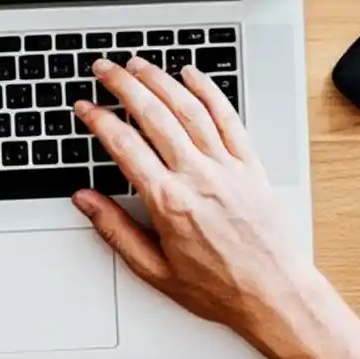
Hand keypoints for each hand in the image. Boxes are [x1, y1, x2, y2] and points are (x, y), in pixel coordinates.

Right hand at [72, 58, 329, 358]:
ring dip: (160, 80)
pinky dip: (208, 91)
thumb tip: (85, 200)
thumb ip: (115, 230)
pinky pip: (227, 117)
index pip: (124, 146)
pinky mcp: (250, 165)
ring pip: (189, 108)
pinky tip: (192, 75)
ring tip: (139, 64)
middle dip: (123, 85)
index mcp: (169, 202)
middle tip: (104, 69)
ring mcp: (227, 166)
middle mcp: (198, 176)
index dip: (99, 120)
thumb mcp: (155, 269)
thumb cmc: (219, 288)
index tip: (85, 108)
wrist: (275, 294)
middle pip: (154, 115)